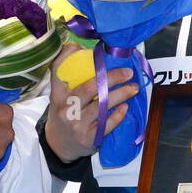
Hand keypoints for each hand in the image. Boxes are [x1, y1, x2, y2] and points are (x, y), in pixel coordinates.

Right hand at [42, 43, 139, 163]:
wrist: (58, 146)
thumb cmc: (64, 115)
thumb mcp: (60, 98)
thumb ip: (71, 80)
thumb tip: (87, 53)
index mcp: (57, 95)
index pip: (58, 71)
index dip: (67, 56)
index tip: (81, 47)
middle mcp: (66, 109)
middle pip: (89, 88)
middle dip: (111, 77)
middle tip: (128, 72)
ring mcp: (77, 124)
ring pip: (102, 105)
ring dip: (122, 94)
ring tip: (134, 88)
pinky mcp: (89, 138)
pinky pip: (107, 124)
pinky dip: (118, 114)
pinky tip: (125, 107)